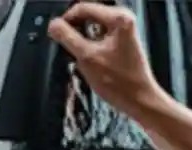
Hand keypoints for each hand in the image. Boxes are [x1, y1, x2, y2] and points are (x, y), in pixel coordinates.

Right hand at [47, 2, 165, 121]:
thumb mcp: (87, 57)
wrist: (138, 98)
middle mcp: (123, 19)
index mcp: (118, 18)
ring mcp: (123, 30)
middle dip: (74, 30)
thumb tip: (53, 25)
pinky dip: (89, 45)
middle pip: (87, 15)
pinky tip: (88, 59)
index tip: (55, 34)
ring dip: (81, 38)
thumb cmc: (119, 81)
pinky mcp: (121, 41)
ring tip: (78, 55)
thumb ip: (67, 38)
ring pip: (91, 26)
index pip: (83, 8)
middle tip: (64, 45)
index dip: (65, 20)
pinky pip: (98, 35)